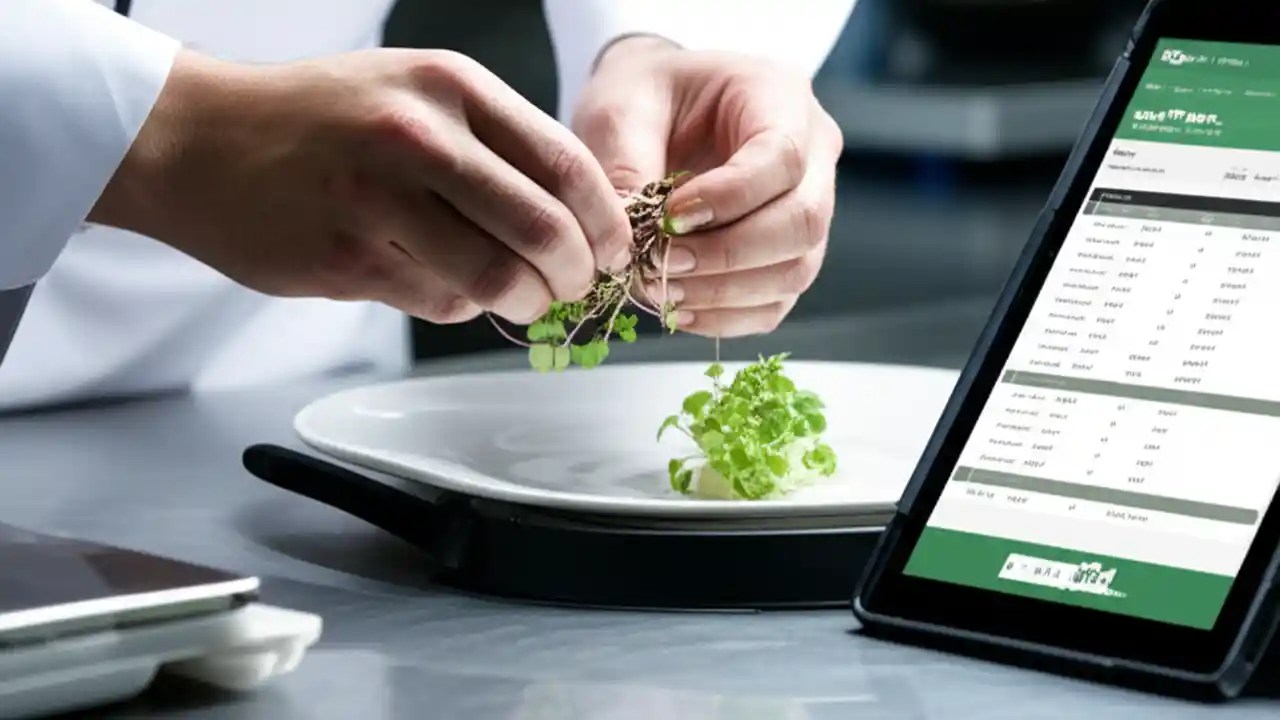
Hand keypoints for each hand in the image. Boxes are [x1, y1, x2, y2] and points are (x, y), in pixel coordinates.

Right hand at [89, 48, 631, 324]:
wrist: (200, 139)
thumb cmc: (320, 120)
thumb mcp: (414, 92)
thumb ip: (494, 141)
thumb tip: (576, 215)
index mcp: (449, 86)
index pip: (566, 162)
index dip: (606, 221)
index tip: (614, 250)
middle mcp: (418, 137)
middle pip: (544, 229)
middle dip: (577, 275)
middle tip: (576, 287)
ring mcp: (377, 200)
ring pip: (497, 278)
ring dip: (526, 302)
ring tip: (523, 298)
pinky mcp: (345, 258)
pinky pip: (440, 302)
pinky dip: (461, 305)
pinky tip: (445, 284)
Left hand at [573, 37, 841, 336]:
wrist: (653, 110)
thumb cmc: (644, 95)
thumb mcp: (621, 108)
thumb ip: (626, 165)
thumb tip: (628, 241)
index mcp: (780, 96)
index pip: (783, 157)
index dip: (731, 197)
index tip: (671, 217)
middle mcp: (813, 154)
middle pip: (803, 222)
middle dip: (729, 255)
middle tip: (662, 264)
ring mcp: (809, 208)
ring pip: (796, 270)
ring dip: (725, 292)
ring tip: (661, 290)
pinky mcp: (786, 255)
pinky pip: (775, 302)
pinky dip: (727, 316)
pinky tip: (678, 311)